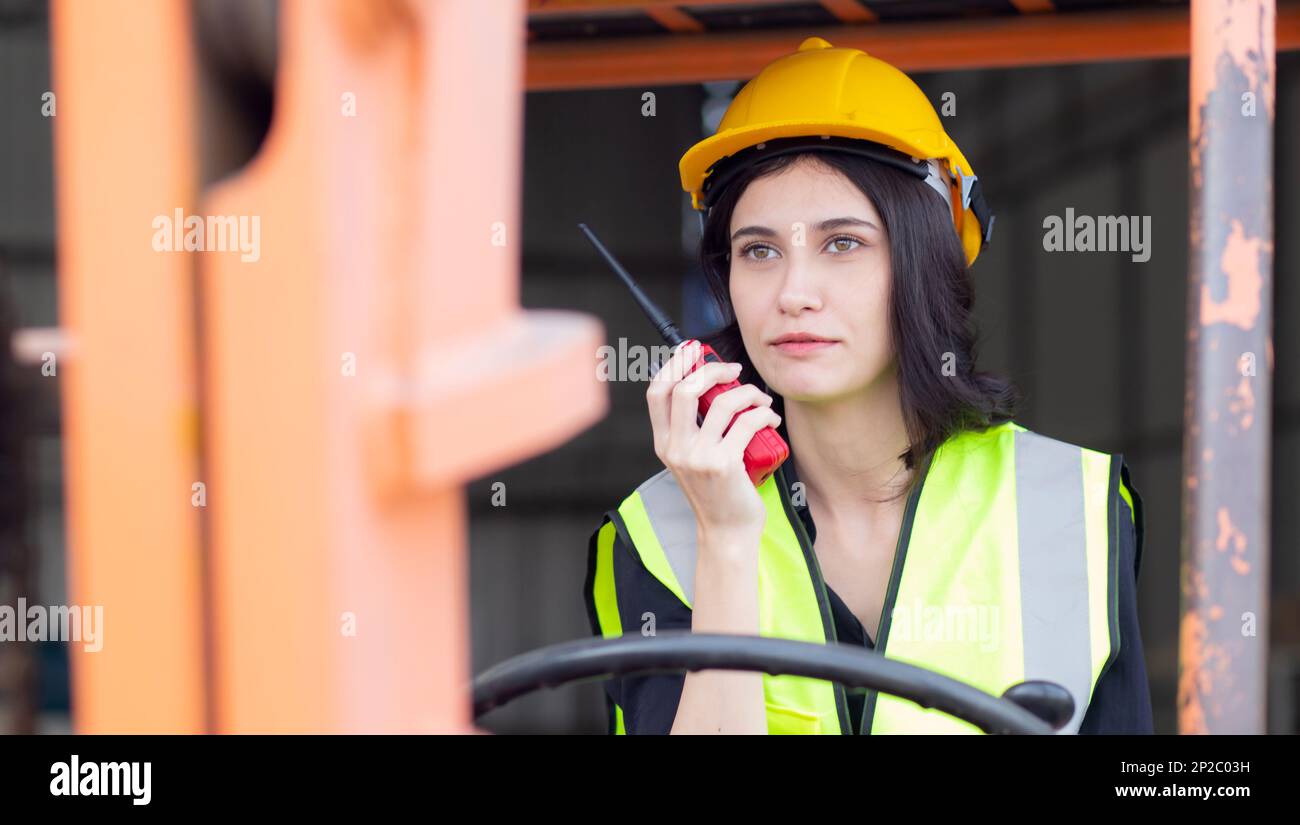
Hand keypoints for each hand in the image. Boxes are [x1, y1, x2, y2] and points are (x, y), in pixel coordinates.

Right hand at [646, 340, 780, 541]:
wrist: (727, 532)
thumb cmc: (717, 492)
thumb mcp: (692, 459)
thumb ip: (693, 428)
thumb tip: (709, 384)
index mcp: (663, 443)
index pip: (657, 392)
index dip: (674, 364)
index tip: (694, 350)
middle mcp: (675, 448)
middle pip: (685, 389)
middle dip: (712, 370)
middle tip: (733, 370)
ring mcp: (698, 457)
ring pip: (721, 402)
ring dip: (748, 392)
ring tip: (761, 398)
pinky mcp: (723, 464)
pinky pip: (746, 422)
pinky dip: (763, 412)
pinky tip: (770, 415)